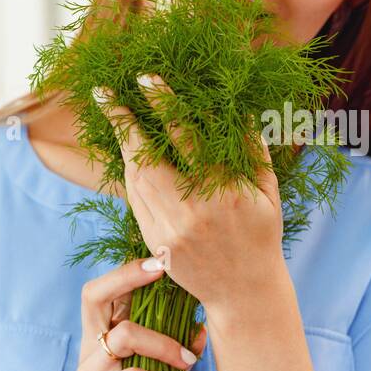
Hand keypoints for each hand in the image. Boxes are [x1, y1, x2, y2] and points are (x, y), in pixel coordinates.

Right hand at [52, 256, 207, 370]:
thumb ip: (171, 351)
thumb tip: (203, 329)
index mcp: (101, 338)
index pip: (101, 290)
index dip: (127, 270)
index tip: (162, 258)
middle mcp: (90, 349)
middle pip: (94, 296)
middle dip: (129, 278)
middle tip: (165, 274)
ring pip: (124, 337)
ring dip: (165, 344)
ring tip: (189, 362)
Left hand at [92, 75, 288, 318]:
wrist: (244, 291)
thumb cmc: (261, 234)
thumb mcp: (267, 190)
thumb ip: (253, 149)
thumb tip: (239, 109)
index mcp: (224, 190)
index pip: (185, 136)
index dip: (162, 105)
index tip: (145, 79)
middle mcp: (192, 210)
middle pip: (145, 157)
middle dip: (121, 121)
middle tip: (103, 94)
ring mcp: (170, 230)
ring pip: (135, 179)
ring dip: (122, 146)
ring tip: (117, 120)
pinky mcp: (156, 244)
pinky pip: (136, 202)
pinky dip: (131, 176)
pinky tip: (131, 157)